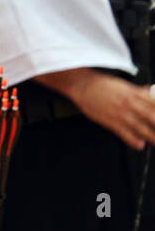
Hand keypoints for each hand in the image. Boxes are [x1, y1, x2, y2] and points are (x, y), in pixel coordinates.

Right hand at [37, 68, 154, 149]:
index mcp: (135, 93)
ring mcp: (120, 113)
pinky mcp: (110, 121)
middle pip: (152, 116)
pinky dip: (132, 140)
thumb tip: (153, 92)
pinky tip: (139, 145)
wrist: (83, 85)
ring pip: (141, 127)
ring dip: (151, 136)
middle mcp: (130, 103)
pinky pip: (124, 132)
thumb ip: (140, 91)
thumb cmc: (104, 85)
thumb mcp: (125, 85)